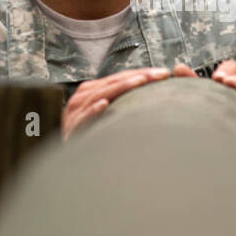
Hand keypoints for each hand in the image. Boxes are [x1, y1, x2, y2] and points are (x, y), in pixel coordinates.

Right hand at [61, 65, 192, 139]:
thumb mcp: (107, 115)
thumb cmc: (93, 136)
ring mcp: (75, 112)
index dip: (142, 73)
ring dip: (121, 87)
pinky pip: (83, 118)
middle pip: (113, 83)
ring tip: (141, 81)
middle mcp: (81, 98)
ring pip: (100, 95)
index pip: (119, 78)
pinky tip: (104, 105)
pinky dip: (93, 111)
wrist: (70, 162)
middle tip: (161, 74)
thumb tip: (151, 94)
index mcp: (90, 91)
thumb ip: (122, 102)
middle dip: (138, 76)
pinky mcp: (71, 128)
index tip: (165, 73)